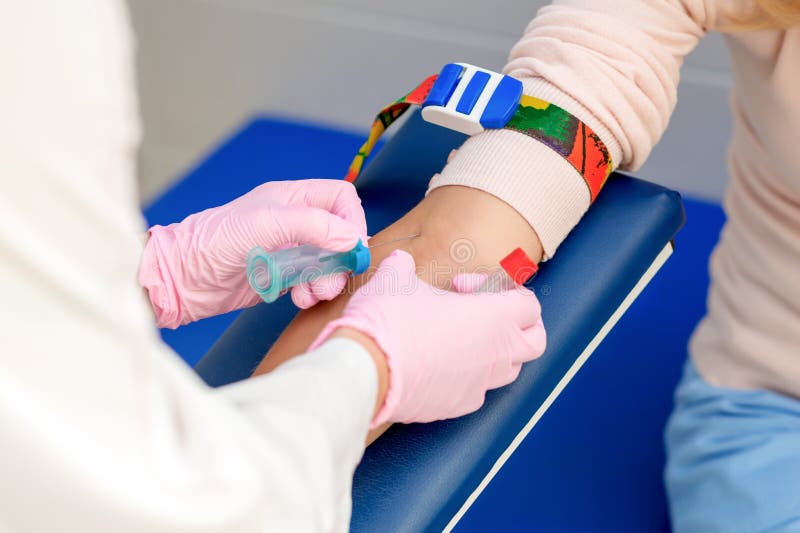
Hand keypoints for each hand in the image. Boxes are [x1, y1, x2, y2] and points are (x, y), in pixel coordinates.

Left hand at [139, 179, 367, 327]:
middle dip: (342, 257)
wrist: (181, 280)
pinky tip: (300, 298)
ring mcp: (290, 250)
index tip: (352, 247)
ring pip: (330, 261)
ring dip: (328, 279)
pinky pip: (313, 282)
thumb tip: (352, 238)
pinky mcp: (283, 276)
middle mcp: (294, 221)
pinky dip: (313, 291)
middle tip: (333, 279)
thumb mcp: (265, 225)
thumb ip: (312, 225)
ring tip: (314, 292)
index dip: (353, 219)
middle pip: (341, 233)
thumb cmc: (213, 241)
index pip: (340, 198)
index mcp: (291, 198)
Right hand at [311, 250, 545, 426]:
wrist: (365, 371)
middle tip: (482, 313)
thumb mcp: (396, 278)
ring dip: (493, 351)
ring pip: (507, 370)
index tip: (462, 287)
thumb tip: (400, 263)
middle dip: (517, 325)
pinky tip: (437, 365)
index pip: (529, 304)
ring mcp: (478, 385)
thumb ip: (405, 266)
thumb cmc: (389, 320)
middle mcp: (496, 355)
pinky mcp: (456, 407)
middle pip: (534, 342)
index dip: (501, 289)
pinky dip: (467, 377)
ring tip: (458, 338)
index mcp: (494, 319)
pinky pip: (476, 391)